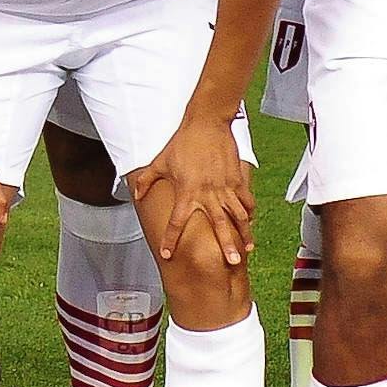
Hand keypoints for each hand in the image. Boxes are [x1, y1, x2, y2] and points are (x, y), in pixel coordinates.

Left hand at [127, 115, 253, 265]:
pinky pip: (245, 200)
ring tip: (248, 250)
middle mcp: (208, 194)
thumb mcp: (160, 161)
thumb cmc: (183, 143)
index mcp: (187, 192)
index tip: (168, 254)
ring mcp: (225, 187)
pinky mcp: (237, 179)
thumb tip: (136, 194)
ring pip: (238, 215)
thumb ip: (147, 180)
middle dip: (226, 244)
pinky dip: (249, 212)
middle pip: (219, 225)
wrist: (206, 124)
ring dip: (244, 233)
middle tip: (231, 262)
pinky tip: (250, 221)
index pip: (177, 221)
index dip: (171, 238)